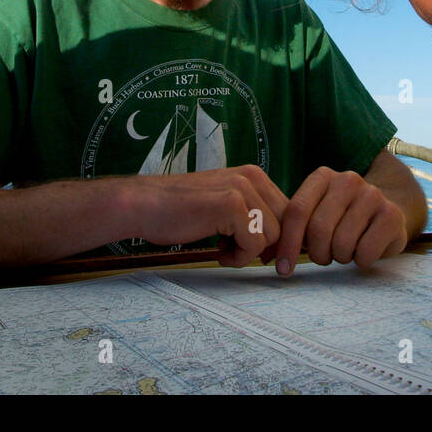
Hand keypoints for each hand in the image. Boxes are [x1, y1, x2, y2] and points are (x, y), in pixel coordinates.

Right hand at [136, 165, 285, 266]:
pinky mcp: (231, 206)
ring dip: (249, 253)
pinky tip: (218, 253)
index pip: (287, 211)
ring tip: (223, 251)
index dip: (277, 237)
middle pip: (285, 224)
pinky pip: (254, 244)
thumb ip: (252, 214)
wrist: (144, 205)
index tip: (258, 253)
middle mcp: (251, 177)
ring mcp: (242, 189)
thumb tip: (282, 244)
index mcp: (253, 174)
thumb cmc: (180, 210)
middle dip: (268, 247)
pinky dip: (238, 257)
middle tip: (240, 255)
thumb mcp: (225, 204)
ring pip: (273, 236)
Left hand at [269, 166, 408, 274]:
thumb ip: (291, 230)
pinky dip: (360, 261)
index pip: (296, 211)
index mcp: (323, 177)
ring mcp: (372, 195)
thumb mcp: (316, 216)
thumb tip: (265, 256)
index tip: (282, 269)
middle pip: (318, 229)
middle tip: (325, 256)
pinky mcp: (392, 214)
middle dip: (318, 253)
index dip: (287, 244)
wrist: (388, 212)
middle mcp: (348, 180)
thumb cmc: (343, 220)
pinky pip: (365, 252)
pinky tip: (364, 251)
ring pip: (341, 243)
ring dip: (340, 257)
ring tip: (345, 250)